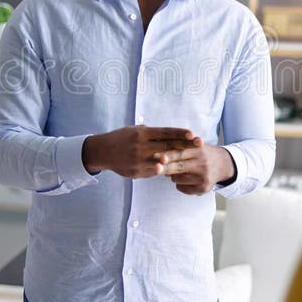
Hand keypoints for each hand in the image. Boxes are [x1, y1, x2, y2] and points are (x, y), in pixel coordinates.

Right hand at [82, 126, 196, 178]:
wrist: (102, 151)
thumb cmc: (121, 138)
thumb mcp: (134, 130)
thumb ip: (150, 132)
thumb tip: (168, 131)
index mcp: (142, 133)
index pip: (165, 132)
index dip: (180, 133)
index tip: (193, 134)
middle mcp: (141, 145)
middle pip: (167, 146)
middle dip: (184, 146)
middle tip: (199, 145)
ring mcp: (139, 159)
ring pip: (162, 161)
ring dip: (177, 160)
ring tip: (190, 159)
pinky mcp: (136, 171)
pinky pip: (153, 172)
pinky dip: (164, 170)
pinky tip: (173, 170)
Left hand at [161, 136, 236, 194]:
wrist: (223, 164)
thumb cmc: (202, 153)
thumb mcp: (195, 145)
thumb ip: (179, 147)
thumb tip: (158, 157)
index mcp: (199, 151)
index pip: (180, 153)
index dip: (167, 155)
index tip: (156, 157)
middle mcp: (202, 164)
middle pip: (178, 168)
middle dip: (165, 168)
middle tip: (156, 168)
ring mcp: (203, 178)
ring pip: (177, 179)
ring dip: (172, 176)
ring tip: (177, 171)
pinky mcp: (203, 188)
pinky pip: (182, 188)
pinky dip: (179, 184)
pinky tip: (184, 179)